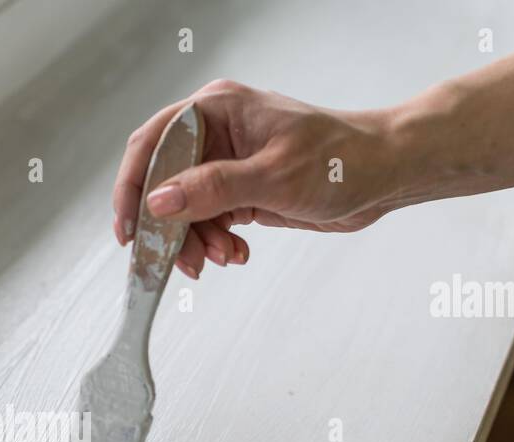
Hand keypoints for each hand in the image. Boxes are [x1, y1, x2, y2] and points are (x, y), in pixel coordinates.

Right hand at [112, 80, 400, 278]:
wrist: (384, 176)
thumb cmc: (342, 159)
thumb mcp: (274, 177)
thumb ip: (213, 189)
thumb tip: (161, 200)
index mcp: (217, 109)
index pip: (153, 144)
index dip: (133, 187)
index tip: (130, 229)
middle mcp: (215, 134)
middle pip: (162, 182)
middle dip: (169, 226)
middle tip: (178, 259)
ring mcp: (226, 164)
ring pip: (183, 209)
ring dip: (195, 240)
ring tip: (222, 256)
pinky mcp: (238, 191)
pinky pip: (206, 221)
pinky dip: (214, 242)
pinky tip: (235, 252)